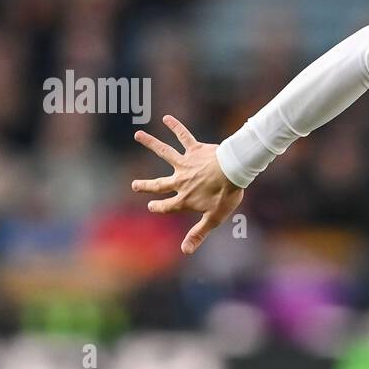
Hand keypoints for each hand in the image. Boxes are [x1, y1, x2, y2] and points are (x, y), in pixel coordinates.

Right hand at [131, 114, 243, 254]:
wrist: (234, 171)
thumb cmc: (226, 195)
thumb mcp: (213, 219)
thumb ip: (198, 234)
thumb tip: (185, 251)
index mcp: (184, 198)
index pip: (167, 206)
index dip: (159, 207)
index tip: (152, 206)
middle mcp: (181, 180)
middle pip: (159, 183)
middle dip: (146, 185)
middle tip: (135, 185)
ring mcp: (186, 164)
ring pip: (165, 152)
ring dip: (151, 143)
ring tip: (138, 135)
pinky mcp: (195, 150)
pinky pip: (184, 136)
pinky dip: (176, 127)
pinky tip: (167, 118)